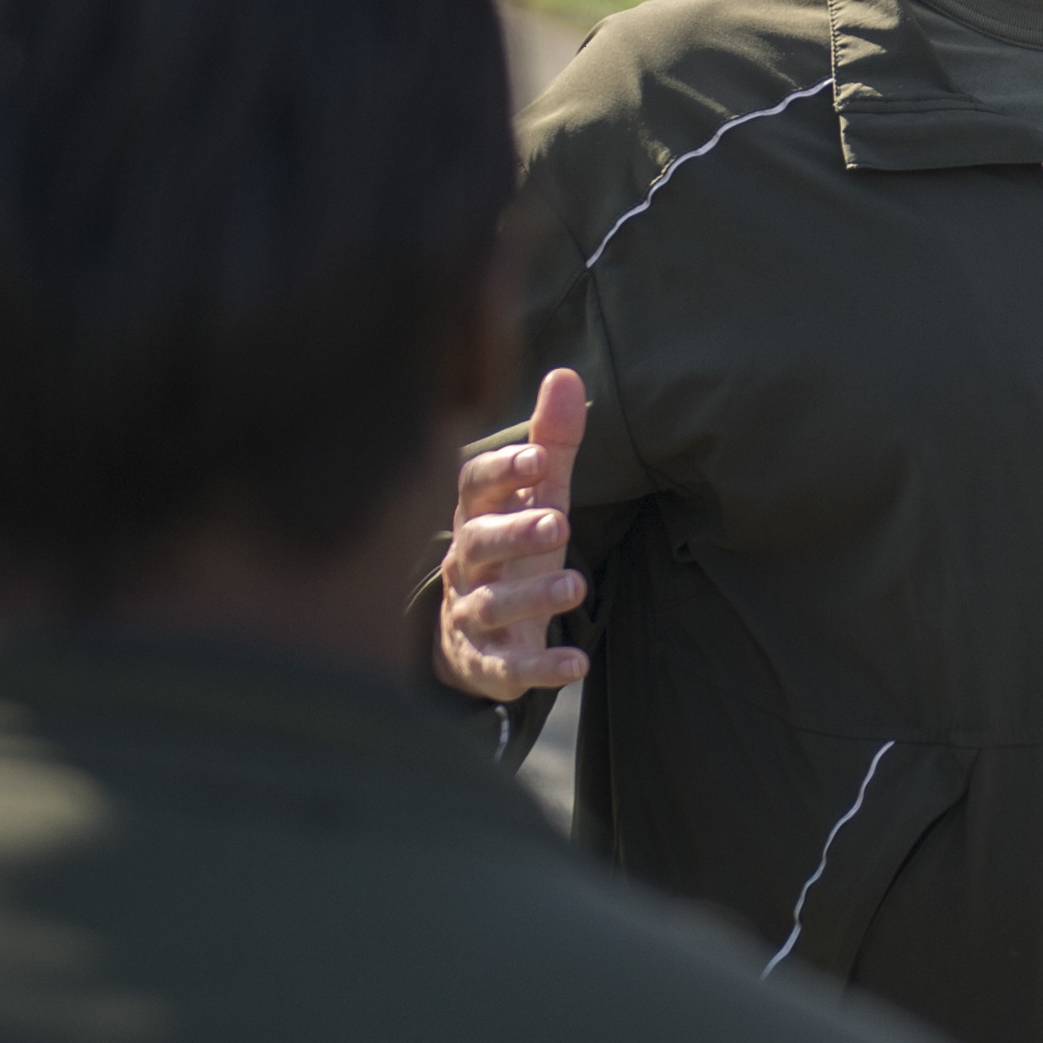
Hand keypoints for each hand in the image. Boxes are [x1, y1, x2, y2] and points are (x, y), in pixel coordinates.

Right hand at [437, 367, 592, 703]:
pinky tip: (576, 665)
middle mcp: (465, 565)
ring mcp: (471, 616)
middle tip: (558, 524)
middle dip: (516, 533)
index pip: (472, 488)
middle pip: (478, 545)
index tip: (537, 459)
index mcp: (476, 517)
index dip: (501, 472)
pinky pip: (508, 668)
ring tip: (576, 587)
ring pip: (490, 606)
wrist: (471, 636)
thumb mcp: (535, 498)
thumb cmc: (510, 551)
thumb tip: (565, 374)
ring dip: (533, 598)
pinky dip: (540, 667)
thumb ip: (552, 443)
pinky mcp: (488, 664)